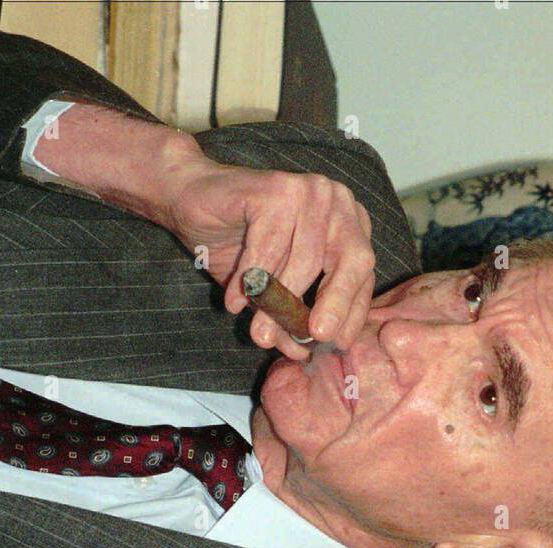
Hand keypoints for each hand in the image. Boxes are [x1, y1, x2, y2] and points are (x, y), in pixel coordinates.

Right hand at [157, 151, 376, 357]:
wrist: (190, 196)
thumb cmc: (238, 242)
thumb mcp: (270, 290)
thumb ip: (288, 318)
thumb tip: (302, 355)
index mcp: (348, 225)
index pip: (362, 275)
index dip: (352, 313)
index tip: (335, 344)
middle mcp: (337, 203)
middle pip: (352, 261)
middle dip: (334, 305)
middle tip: (315, 337)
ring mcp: (310, 191)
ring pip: (305, 260)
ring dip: (278, 304)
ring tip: (259, 334)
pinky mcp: (278, 187)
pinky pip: (270, 246)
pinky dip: (251, 280)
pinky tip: (234, 302)